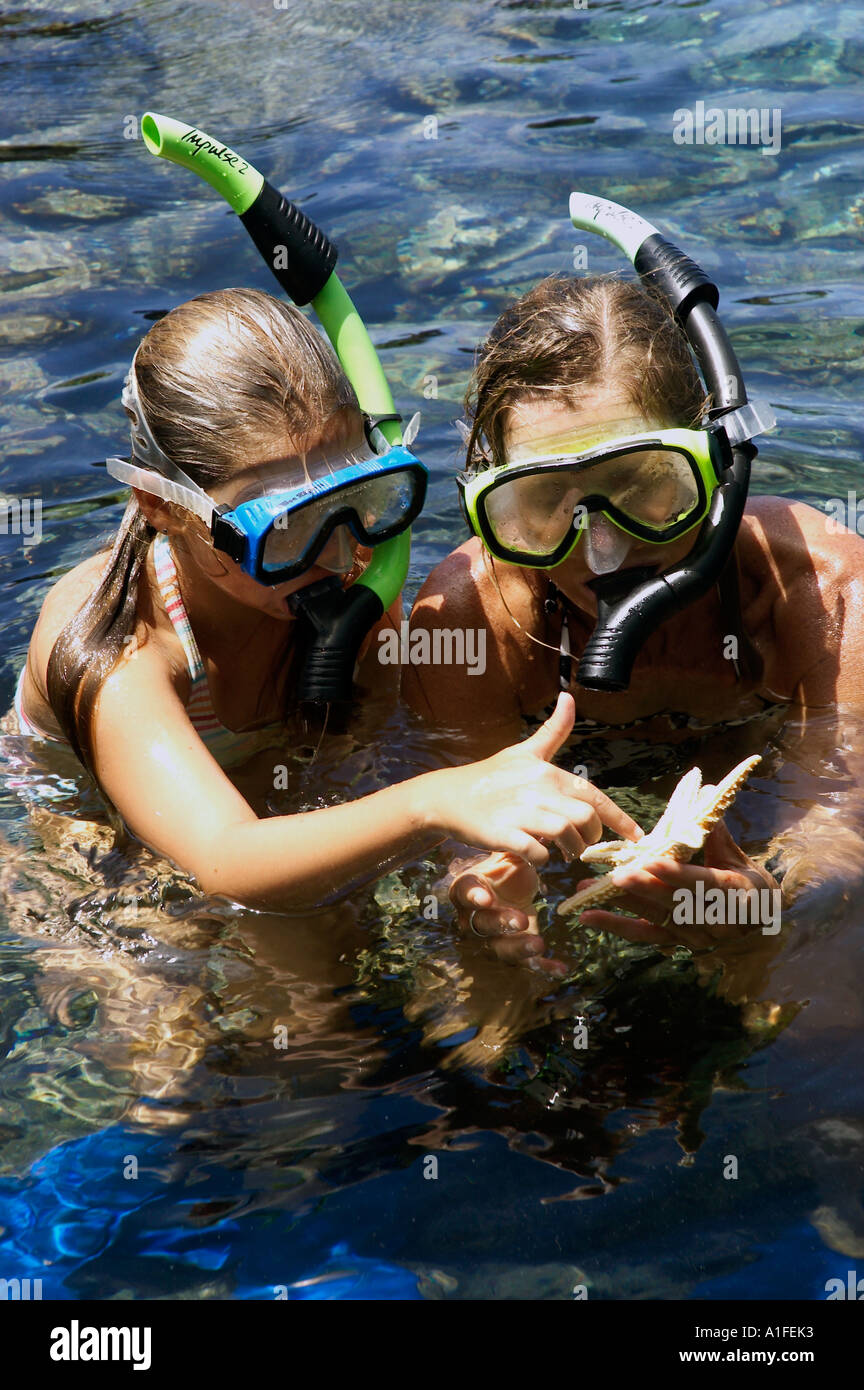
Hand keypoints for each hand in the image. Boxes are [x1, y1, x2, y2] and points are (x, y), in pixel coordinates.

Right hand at [422, 692, 642, 867]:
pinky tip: (535, 855)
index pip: (595, 796)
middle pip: (586, 818)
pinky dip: (541, 859)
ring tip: (563, 853)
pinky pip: (536, 852)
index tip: (637, 836)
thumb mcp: (524, 751)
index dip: (620, 819)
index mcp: (548, 773)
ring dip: (569, 849)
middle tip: (581, 845)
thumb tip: (570, 697)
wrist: (447, 796)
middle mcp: (538, 789)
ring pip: (565, 834)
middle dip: (590, 837)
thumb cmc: (490, 777)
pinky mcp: (502, 833)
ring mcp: (520, 811)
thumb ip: (553, 730)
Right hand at [448, 850, 568, 975]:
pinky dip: (544, 967)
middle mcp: (478, 916)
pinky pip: (527, 964)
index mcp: (472, 890)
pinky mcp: (516, 950)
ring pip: (501, 948)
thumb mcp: (507, 857)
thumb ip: (516, 846)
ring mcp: (495, 937)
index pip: (465, 893)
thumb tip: (539, 824)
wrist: (510, 894)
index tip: (486, 898)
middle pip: (482, 924)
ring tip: (539, 944)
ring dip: (518, 947)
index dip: (473, 897)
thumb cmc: (506, 872)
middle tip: (519, 920)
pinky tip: (562, 968)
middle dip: (500, 923)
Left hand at [579, 820, 781, 947]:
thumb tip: (704, 792)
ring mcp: (694, 935)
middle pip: (675, 904)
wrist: (758, 920)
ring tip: (591, 889)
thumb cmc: (744, 879)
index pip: (703, 884)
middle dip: (645, 889)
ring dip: (623, 904)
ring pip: (656, 919)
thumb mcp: (736, 856)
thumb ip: (715, 831)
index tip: (651, 861)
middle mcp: (716, 920)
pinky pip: (644, 935)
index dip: (676, 874)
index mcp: (736, 893)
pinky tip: (588, 916)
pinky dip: (616, 927)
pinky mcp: (676, 942)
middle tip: (617, 875)